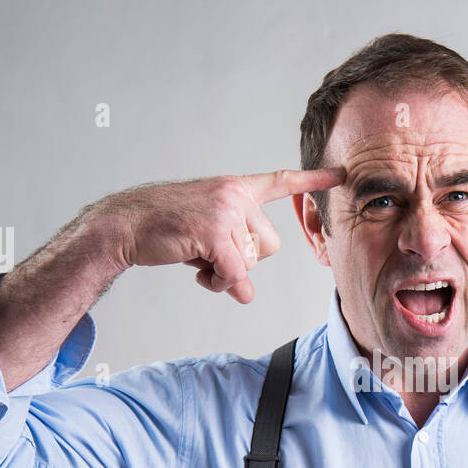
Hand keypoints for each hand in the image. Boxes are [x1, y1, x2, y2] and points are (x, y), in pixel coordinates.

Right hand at [102, 167, 345, 302]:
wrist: (126, 224)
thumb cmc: (166, 230)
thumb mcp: (207, 232)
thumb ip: (234, 251)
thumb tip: (246, 294)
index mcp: (236, 189)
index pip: (280, 182)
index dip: (312, 181)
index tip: (341, 173)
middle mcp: (235, 195)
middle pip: (269, 247)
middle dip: (244, 261)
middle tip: (211, 254)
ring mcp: (226, 211)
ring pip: (250, 263)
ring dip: (226, 274)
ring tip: (199, 260)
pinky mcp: (214, 231)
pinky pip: (235, 272)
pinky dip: (220, 282)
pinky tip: (200, 273)